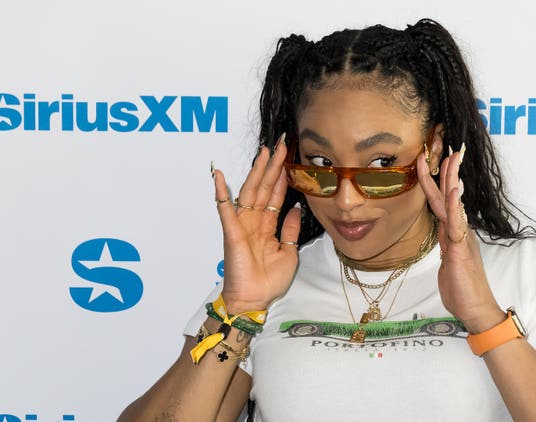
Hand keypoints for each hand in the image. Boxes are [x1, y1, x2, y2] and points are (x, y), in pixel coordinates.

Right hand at [212, 134, 301, 313]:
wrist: (254, 300)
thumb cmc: (268, 281)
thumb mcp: (289, 252)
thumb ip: (290, 230)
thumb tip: (296, 208)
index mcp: (267, 225)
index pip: (276, 194)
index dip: (283, 176)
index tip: (289, 157)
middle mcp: (254, 221)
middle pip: (264, 187)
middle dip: (272, 165)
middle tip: (280, 144)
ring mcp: (242, 224)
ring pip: (250, 191)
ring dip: (256, 171)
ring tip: (264, 151)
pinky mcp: (232, 232)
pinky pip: (225, 209)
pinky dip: (221, 192)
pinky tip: (219, 175)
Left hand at [417, 146, 504, 332]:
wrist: (477, 310)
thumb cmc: (462, 289)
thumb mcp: (448, 263)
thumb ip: (447, 245)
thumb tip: (444, 234)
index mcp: (454, 233)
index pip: (442, 201)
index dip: (437, 180)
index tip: (434, 159)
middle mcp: (459, 231)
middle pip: (449, 195)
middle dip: (448, 170)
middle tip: (450, 146)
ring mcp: (461, 238)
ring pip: (453, 204)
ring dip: (452, 179)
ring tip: (453, 157)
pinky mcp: (461, 250)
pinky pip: (456, 224)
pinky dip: (455, 206)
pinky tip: (455, 190)